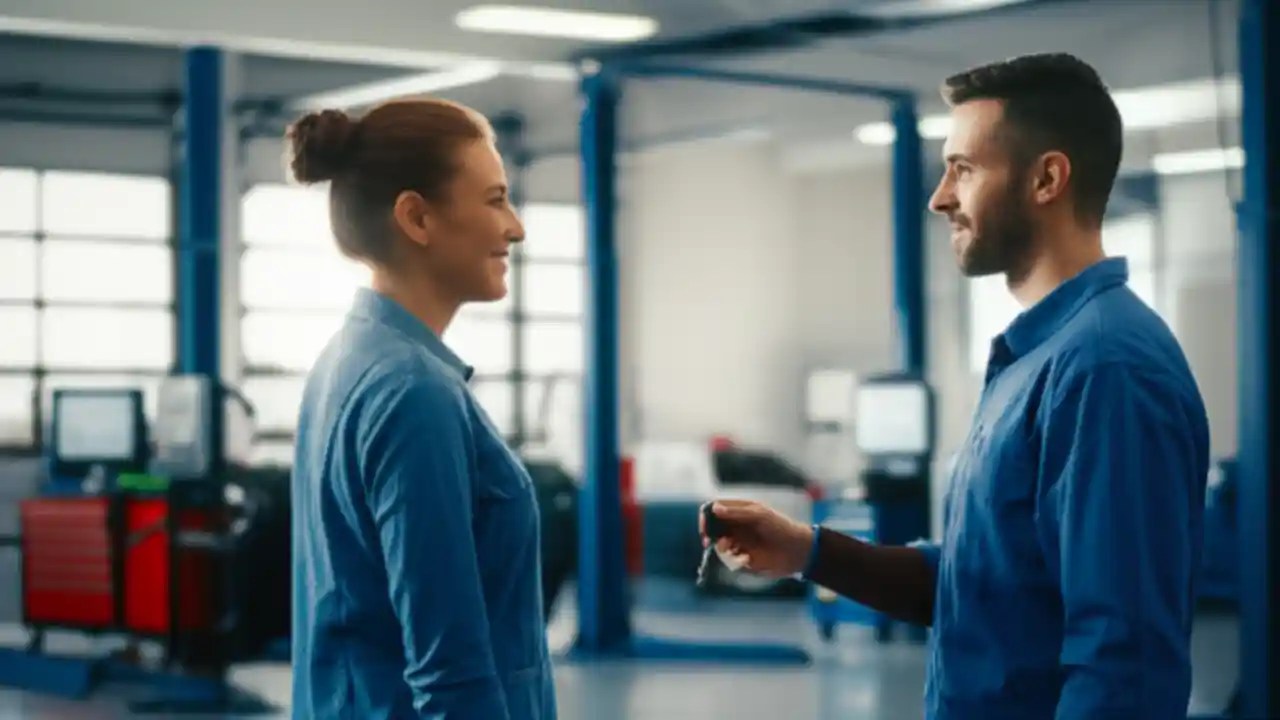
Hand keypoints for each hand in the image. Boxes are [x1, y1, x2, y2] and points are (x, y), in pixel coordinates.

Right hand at [698, 499, 814, 577]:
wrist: (798, 551)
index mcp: (741, 511)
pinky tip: (745, 558)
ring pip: (719, 544)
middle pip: (713, 528)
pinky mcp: (744, 558)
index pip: (716, 509)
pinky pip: (729, 559)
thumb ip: (737, 513)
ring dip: (721, 547)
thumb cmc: (781, 528)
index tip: (705, 525)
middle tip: (707, 540)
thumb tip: (715, 508)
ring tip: (729, 548)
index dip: (707, 515)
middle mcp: (737, 526)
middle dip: (708, 534)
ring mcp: (740, 542)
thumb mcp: (760, 516)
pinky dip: (733, 559)